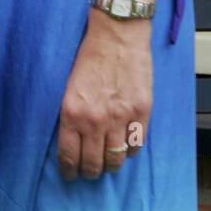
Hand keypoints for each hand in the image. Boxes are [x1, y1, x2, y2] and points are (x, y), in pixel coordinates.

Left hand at [57, 15, 151, 180]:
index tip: (70, 175)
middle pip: (93, 164)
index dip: (69, 171)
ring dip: (111, 165)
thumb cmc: (89, 57)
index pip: (68, 156)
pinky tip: (124, 145)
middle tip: (89, 171)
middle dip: (90, 172)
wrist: (117, 35)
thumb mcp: (69, 87)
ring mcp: (120, 118)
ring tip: (108, 161)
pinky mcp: (141, 113)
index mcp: (72, 112)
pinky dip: (129, 150)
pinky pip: (136, 146)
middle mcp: (95, 120)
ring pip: (116, 161)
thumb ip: (73, 115)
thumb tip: (75, 141)